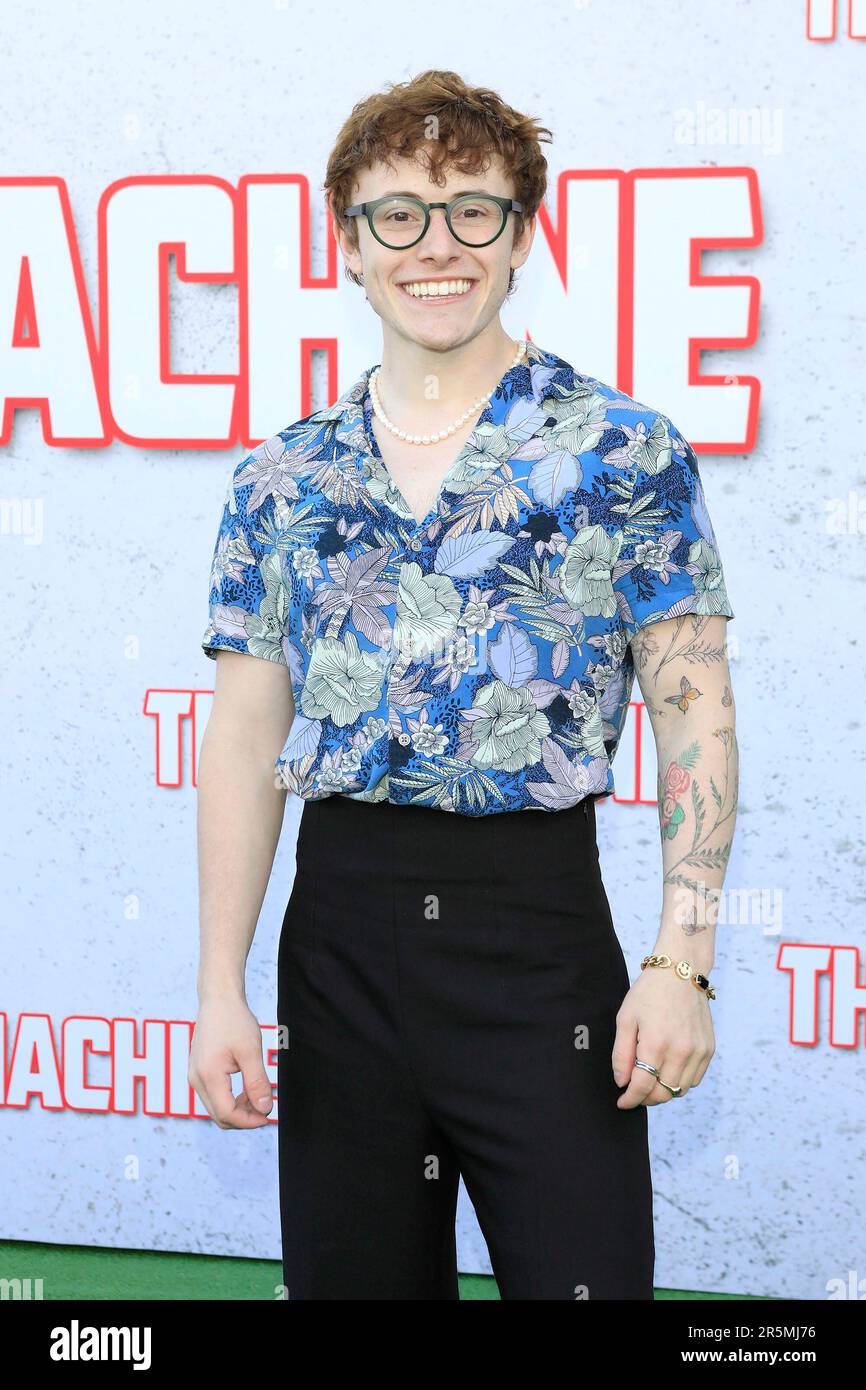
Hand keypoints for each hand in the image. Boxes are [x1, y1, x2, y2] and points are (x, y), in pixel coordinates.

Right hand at [189, 994, 274, 1128]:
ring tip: (258, 1096)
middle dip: (244, 1118)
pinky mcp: (198, 1072)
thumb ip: (257, 1082)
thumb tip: (265, 1110)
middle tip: (266, 1107)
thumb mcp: (251, 1052)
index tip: (269, 1115)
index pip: (227, 1114)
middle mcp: (196, 1080)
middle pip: (219, 1116)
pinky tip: (246, 1090)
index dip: (249, 1121)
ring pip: (216, 1108)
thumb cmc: (235, 1021)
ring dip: (238, 1109)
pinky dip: (230, 1100)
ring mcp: (194, 1076)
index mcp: (208, 1076)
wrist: (218, 1000)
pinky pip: (213, 1096)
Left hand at [611, 964, 714, 1108]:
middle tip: (634, 1093)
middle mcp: (681, 1051)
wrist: (681, 971)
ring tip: (650, 1080)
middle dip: (645, 1099)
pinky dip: (680, 1082)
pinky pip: (694, 1079)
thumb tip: (622, 1082)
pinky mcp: (709, 1049)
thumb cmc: (649, 993)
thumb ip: (622, 1054)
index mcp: (656, 1044)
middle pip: (663, 1094)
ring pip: (680, 1090)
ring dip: (663, 1092)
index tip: (622, 1103)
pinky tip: (668, 1070)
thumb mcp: (626, 1018)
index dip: (630, 1099)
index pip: (642, 1086)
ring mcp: (698, 1051)